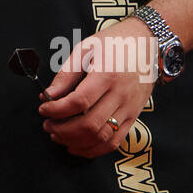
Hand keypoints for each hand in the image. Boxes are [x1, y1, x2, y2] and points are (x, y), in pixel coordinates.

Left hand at [37, 19, 159, 157]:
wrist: (148, 44)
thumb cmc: (114, 43)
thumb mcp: (86, 48)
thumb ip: (67, 73)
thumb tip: (48, 94)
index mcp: (107, 75)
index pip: (79, 102)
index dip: (57, 109)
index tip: (44, 108)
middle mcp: (121, 95)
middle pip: (89, 124)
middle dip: (62, 129)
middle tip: (48, 125)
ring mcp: (129, 108)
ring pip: (101, 137)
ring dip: (76, 142)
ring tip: (58, 136)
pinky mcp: (134, 117)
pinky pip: (115, 142)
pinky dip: (94, 149)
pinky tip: (77, 145)